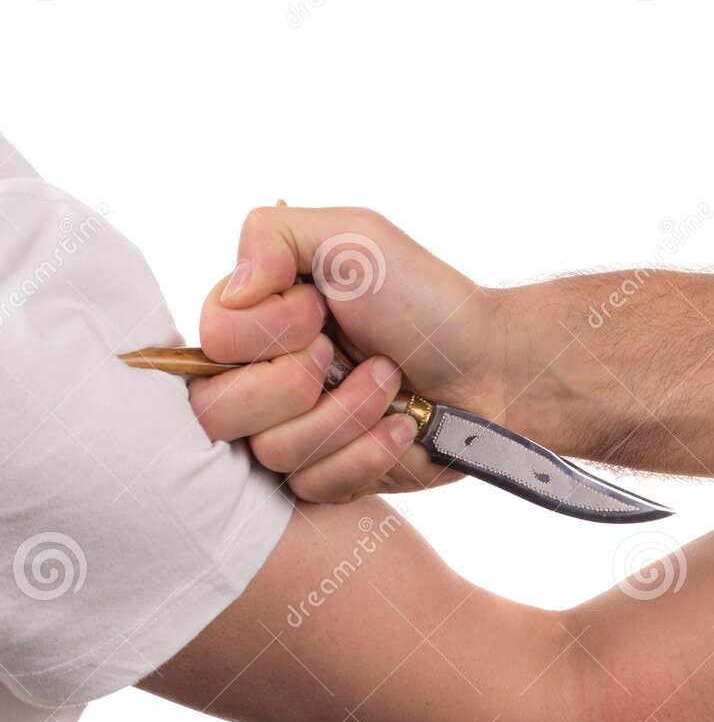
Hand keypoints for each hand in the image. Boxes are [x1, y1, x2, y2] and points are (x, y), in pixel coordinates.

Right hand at [186, 207, 507, 501]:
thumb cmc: (427, 299)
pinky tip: (403, 423)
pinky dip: (370, 450)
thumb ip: (271, 235)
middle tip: (348, 353)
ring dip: (348, 411)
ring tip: (391, 381)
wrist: (493, 365)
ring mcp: (292, 433)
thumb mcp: (353, 236)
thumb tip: (232, 292)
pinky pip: (314, 486)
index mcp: (257, 322)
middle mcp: (261, 380)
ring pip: (272, 452)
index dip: (268, 332)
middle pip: (218, 410)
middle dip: (298, 381)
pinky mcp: (327, 479)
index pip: (211, 343)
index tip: (320, 311)